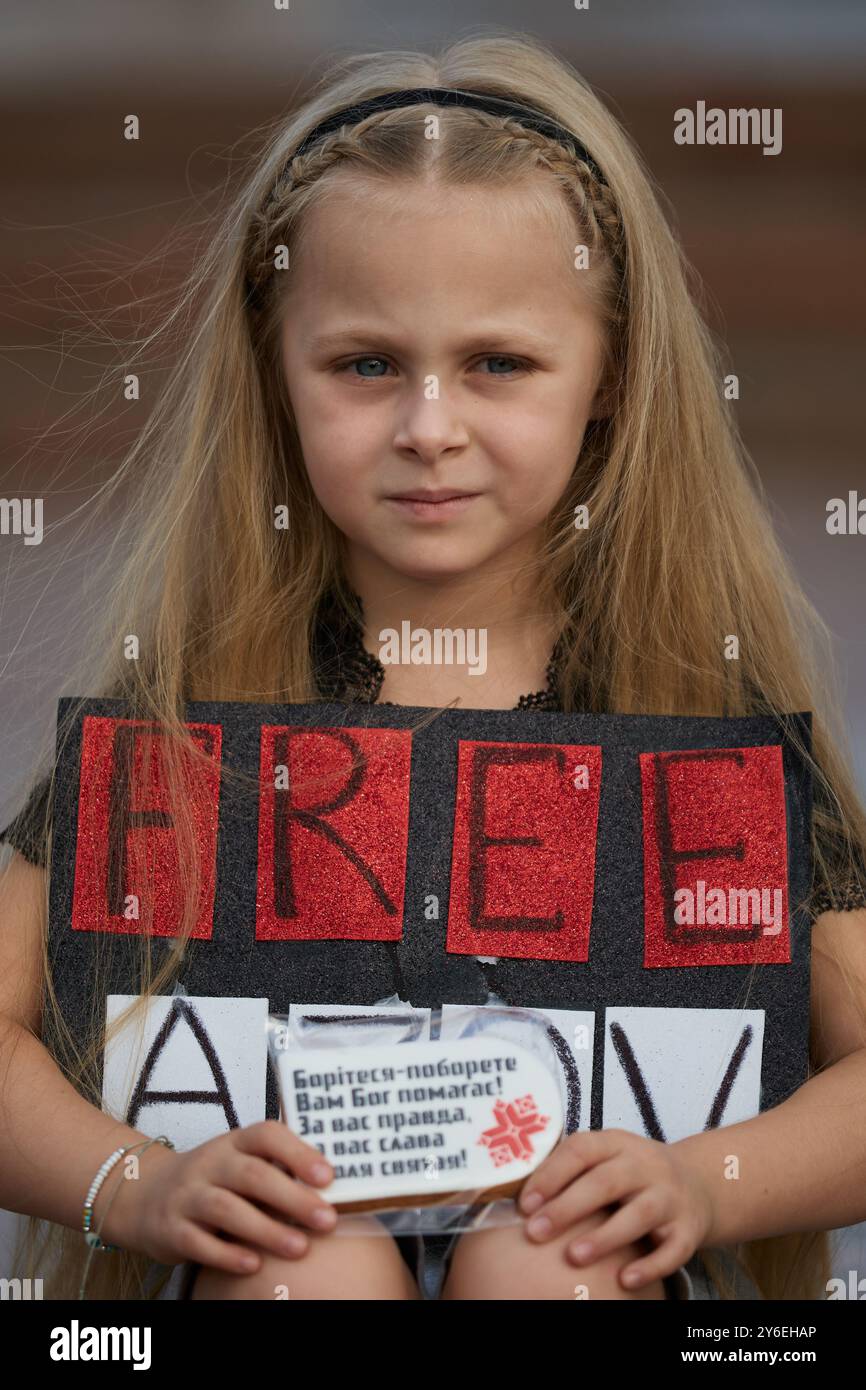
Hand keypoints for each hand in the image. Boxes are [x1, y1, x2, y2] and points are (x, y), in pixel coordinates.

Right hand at [103, 1120, 337, 1273]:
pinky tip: (254, 1265)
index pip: (266, 1135)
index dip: (298, 1152)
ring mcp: (187, 1195)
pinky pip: (199, 1242)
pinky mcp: (171, 1228)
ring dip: (266, 1230)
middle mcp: (210, 1163)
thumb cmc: (213, 1179)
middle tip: (327, 1219)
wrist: (145, 1194)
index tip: (329, 1175)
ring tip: (300, 1248)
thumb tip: (332, 1188)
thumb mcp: (240, 1162)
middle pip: (253, 1175)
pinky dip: (228, 1255)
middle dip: (293, 1198)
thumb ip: (277, 1170)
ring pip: (227, 1209)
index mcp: (234, 1141)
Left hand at [517, 1128, 715, 1290]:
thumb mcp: (606, 1158)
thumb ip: (570, 1168)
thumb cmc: (632, 1174)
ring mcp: (670, 1196)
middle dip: (568, 1207)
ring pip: (639, 1214)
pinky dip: (650, 1266)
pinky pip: (672, 1250)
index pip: (581, 1150)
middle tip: (535, 1231)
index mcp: (617, 1144)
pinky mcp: (688, 1229)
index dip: (551, 1174)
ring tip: (574, 1256)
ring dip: (605, 1236)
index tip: (525, 1203)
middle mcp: (645, 1165)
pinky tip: (624, 1279)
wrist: (698, 1183)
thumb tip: (518, 1194)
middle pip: (606, 1182)